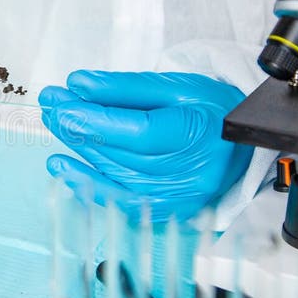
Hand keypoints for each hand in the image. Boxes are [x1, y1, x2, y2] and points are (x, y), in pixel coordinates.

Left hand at [39, 71, 252, 220]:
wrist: (246, 146)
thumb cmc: (214, 112)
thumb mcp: (176, 86)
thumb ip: (126, 87)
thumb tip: (79, 84)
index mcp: (198, 135)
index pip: (137, 131)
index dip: (94, 120)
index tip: (61, 104)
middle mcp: (190, 174)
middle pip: (121, 153)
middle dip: (78, 127)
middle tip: (52, 105)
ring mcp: (179, 198)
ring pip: (115, 175)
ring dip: (79, 151)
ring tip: (56, 125)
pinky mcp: (168, 212)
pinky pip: (120, 202)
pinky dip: (89, 185)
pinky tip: (64, 169)